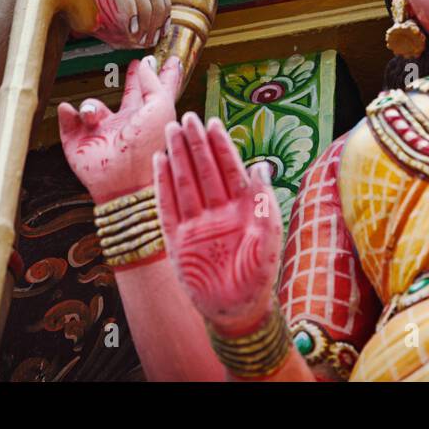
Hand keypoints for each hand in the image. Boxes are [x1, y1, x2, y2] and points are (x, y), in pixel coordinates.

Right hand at [59, 56, 180, 203]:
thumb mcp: (160, 107)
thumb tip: (145, 65)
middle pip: (130, 96)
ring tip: (93, 118)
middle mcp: (127, 123)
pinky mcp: (79, 143)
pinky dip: (67, 115)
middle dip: (133, 79)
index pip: (156, 90)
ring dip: (90, 107)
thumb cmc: (149, 146)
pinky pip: (68, 121)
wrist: (124, 179)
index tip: (171, 60)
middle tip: (137, 63)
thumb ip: (154, 83)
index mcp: (148, 117)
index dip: (162, 74)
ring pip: (92, 107)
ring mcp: (103, 133)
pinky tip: (68, 110)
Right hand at [155, 113, 281, 335]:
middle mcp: (217, 210)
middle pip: (204, 170)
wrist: (238, 310)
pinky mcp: (177, 239)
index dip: (221, 147)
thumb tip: (261, 165)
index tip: (213, 123)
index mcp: (242, 206)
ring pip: (185, 182)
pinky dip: (163, 185)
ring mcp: (196, 223)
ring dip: (178, 157)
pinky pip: (167, 207)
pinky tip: (159, 163)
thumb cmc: (258, 275)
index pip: (229, 169)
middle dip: (196, 143)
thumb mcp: (268, 237)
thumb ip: (264, 201)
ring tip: (171, 132)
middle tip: (186, 118)